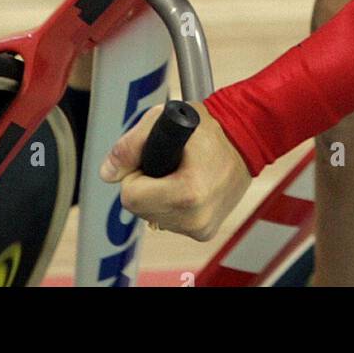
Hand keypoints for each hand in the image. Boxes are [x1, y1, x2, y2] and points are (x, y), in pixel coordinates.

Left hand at [99, 103, 251, 241]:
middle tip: (168, 164)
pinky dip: (172, 205)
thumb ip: (130, 146)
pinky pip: (170, 221)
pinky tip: (188, 185)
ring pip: (153, 217)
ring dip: (158, 197)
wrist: (245, 137)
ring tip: (181, 173)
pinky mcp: (205, 231)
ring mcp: (201, 227)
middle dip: (146, 186)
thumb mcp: (163, 121)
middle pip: (140, 210)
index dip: (135, 174)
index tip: (153, 158)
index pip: (131, 197)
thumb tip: (108, 173)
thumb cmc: (208, 127)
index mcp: (187, 192)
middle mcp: (195, 217)